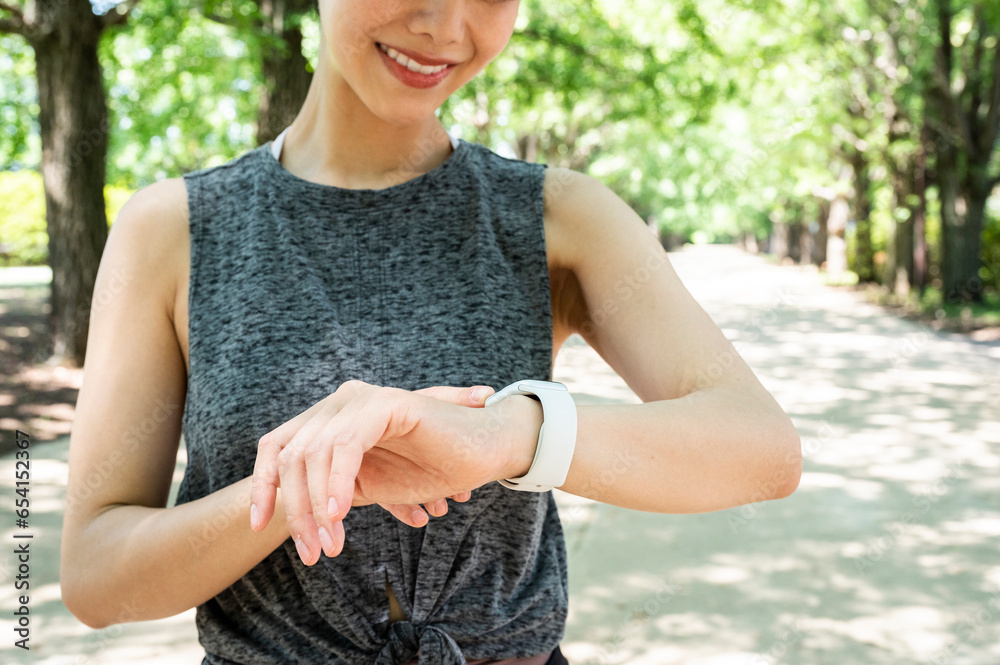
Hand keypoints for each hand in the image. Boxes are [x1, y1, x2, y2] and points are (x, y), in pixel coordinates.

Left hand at [249, 380, 501, 564]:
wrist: (485, 450)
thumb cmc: (432, 469)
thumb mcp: (370, 485)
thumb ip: (333, 492)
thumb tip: (299, 524)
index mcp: (330, 419)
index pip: (277, 447)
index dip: (263, 486)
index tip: (259, 527)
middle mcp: (339, 402)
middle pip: (290, 457)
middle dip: (296, 512)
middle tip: (314, 554)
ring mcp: (360, 399)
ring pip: (312, 455)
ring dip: (316, 508)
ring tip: (332, 544)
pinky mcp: (384, 404)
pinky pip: (345, 446)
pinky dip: (336, 483)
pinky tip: (339, 513)